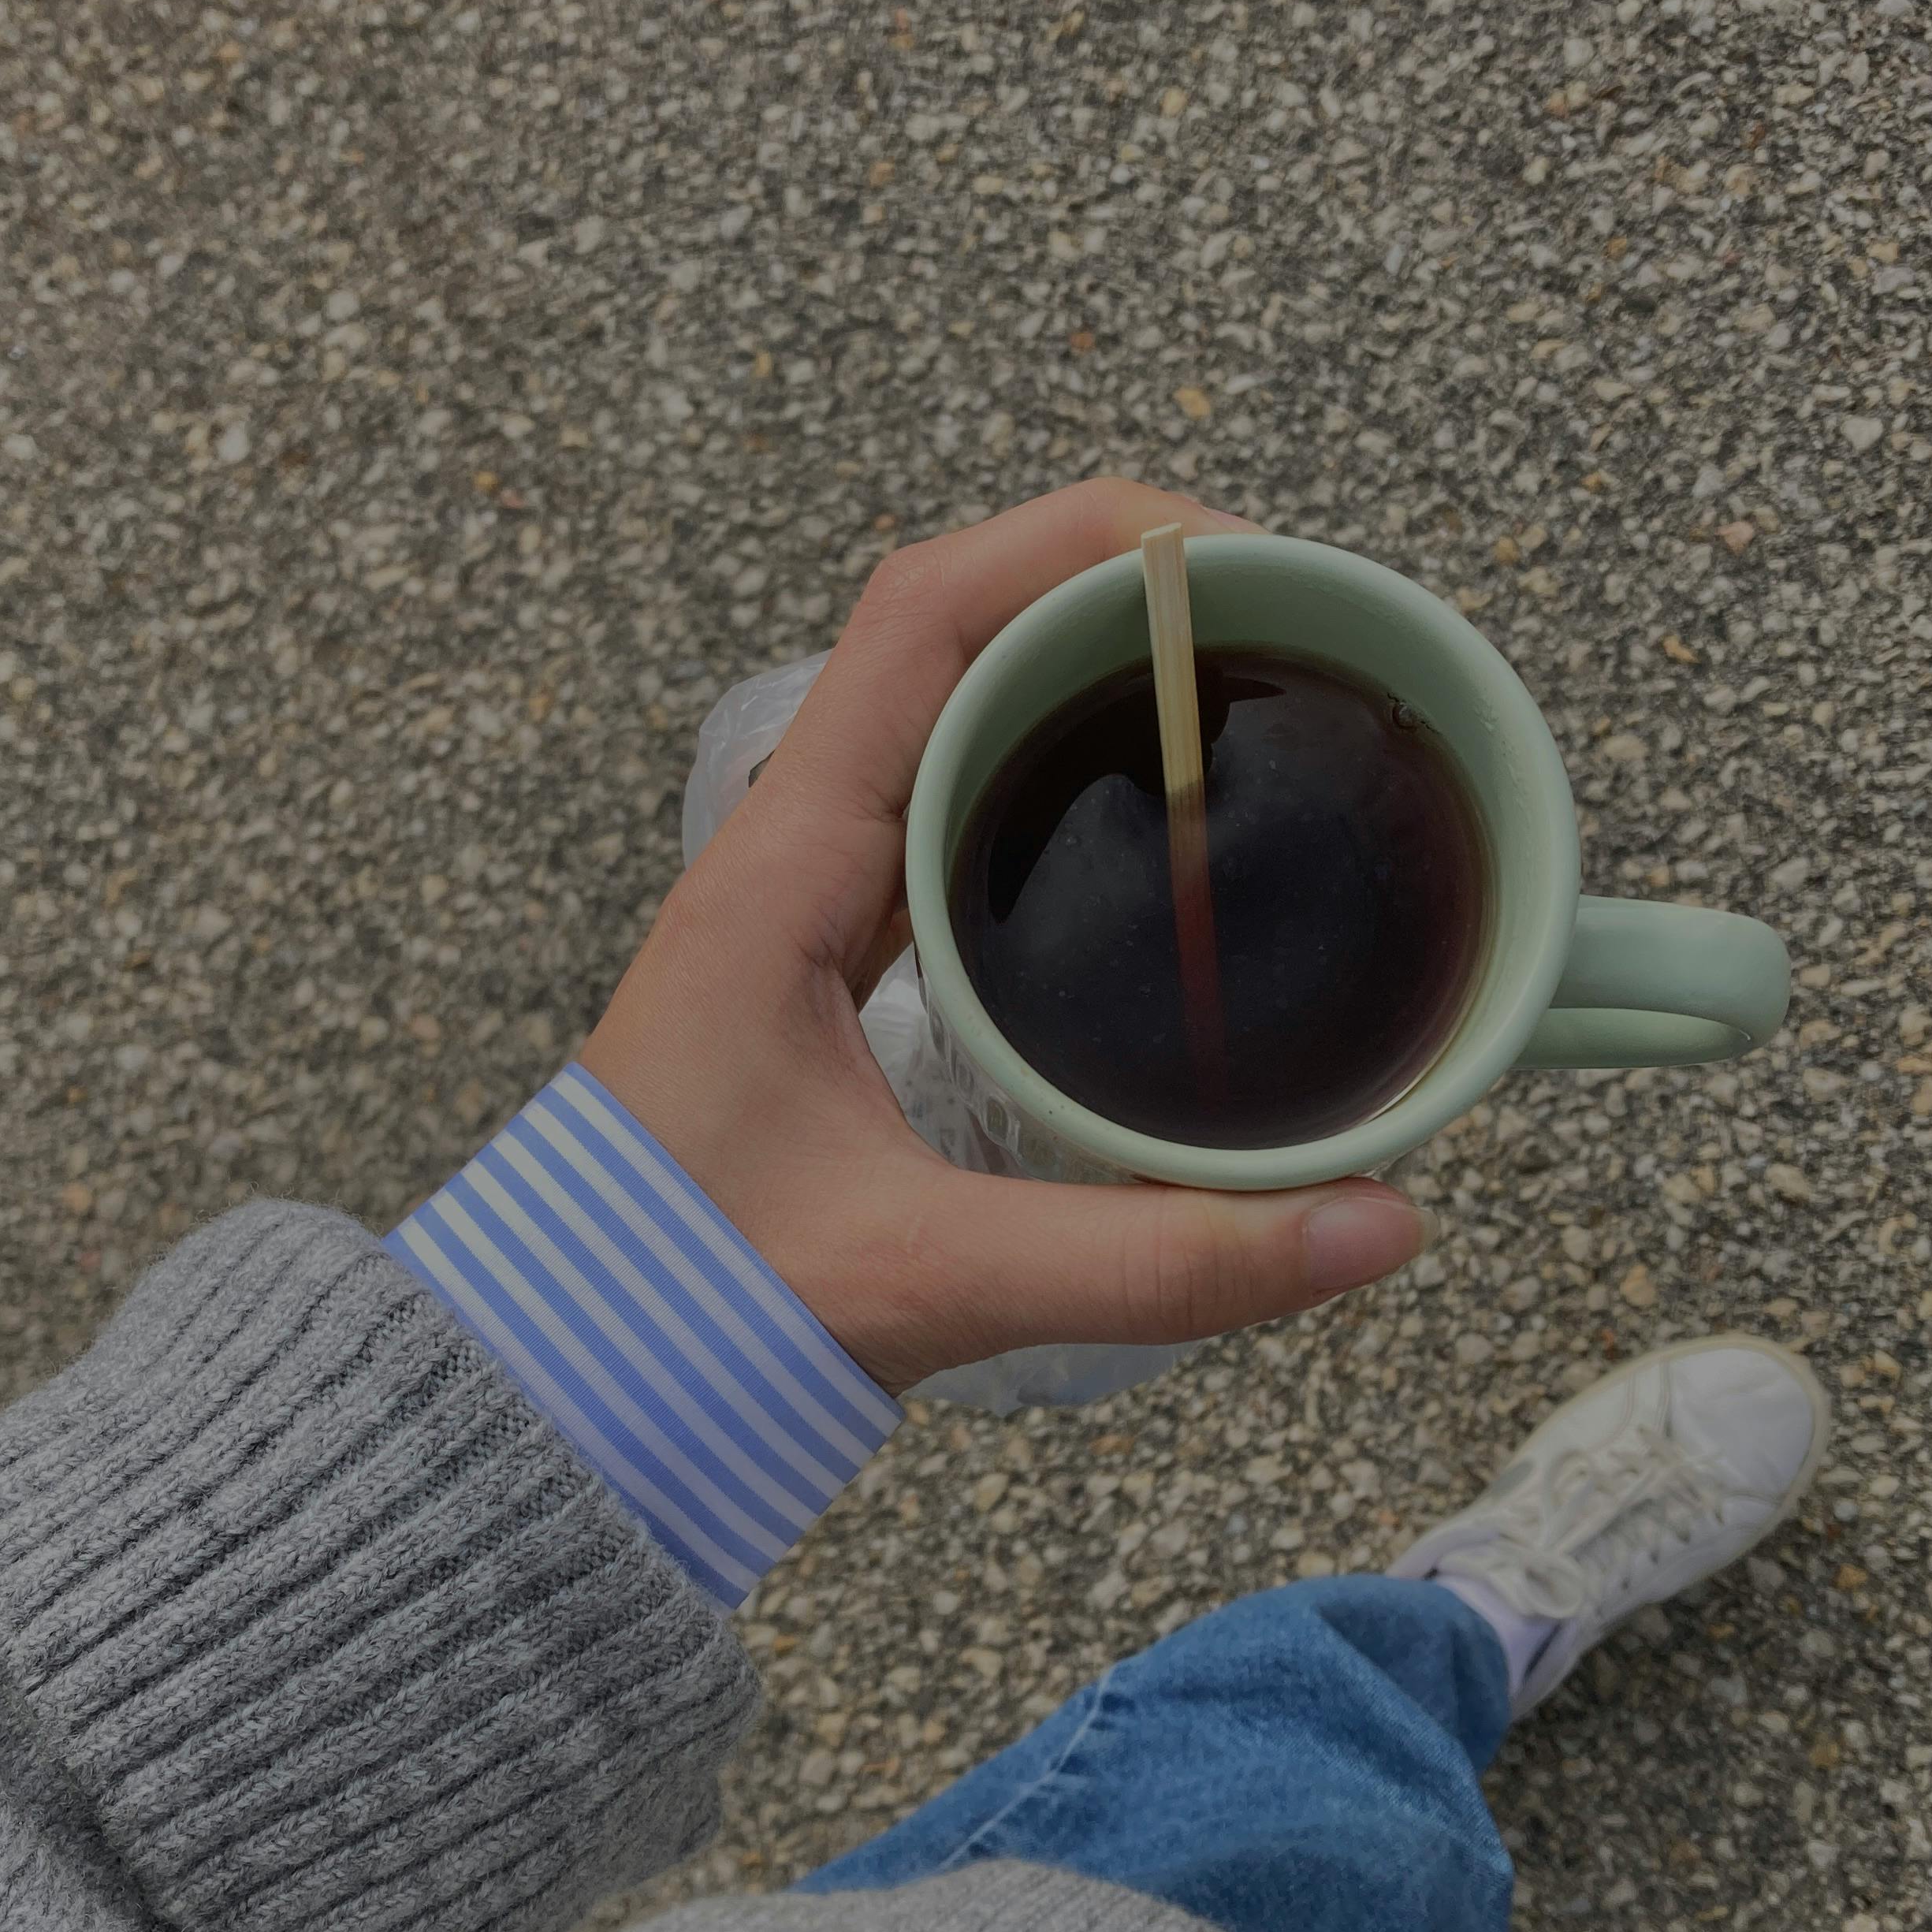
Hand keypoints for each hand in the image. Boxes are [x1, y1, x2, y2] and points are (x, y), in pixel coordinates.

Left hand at [581, 477, 1429, 1393]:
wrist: (556, 1388)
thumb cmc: (678, 1316)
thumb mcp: (930, 1281)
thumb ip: (1156, 1263)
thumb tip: (1376, 1225)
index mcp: (779, 872)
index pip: (925, 619)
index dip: (1079, 543)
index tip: (1230, 557)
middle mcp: (788, 853)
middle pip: (960, 638)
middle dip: (1118, 594)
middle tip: (1284, 626)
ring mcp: (806, 901)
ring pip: (955, 720)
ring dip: (1090, 678)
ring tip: (1246, 693)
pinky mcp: (830, 962)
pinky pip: (950, 814)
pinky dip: (1057, 782)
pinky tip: (1152, 828)